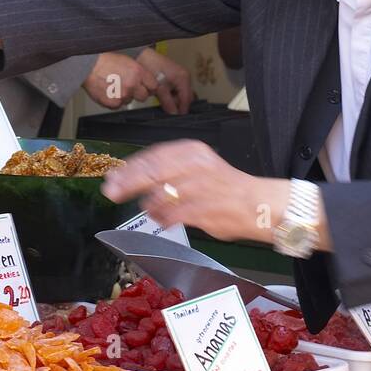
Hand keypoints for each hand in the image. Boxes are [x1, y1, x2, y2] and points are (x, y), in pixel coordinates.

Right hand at [83, 52, 158, 108]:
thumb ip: (140, 72)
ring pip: (129, 101)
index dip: (150, 87)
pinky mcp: (113, 103)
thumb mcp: (128, 62)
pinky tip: (109, 91)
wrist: (88, 67)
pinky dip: (114, 100)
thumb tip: (148, 80)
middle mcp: (132, 84)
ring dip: (125, 96)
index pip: (154, 86)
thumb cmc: (106, 62)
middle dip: (138, 93)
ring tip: (115, 86)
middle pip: (144, 96)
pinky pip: (118, 105)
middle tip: (130, 87)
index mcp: (138, 72)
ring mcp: (123, 95)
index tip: (147, 87)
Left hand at [102, 139, 288, 241]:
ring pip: (157, 196)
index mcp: (193, 151)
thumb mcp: (198, 165)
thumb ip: (170, 168)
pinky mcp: (201, 210)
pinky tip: (162, 219)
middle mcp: (194, 166)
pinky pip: (169, 216)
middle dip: (127, 183)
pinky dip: (161, 219)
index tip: (113, 176)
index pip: (153, 156)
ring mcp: (198, 188)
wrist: (258, 204)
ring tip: (151, 209)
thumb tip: (133, 175)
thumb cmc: (226, 187)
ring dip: (148, 205)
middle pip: (150, 172)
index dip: (129, 167)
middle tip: (111, 191)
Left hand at [136, 48, 193, 114]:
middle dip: (178, 105)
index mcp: (183, 78)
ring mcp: (179, 75)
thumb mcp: (160, 88)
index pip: (187, 99)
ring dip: (173, 99)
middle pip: (185, 97)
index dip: (182, 109)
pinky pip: (176, 89)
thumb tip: (174, 113)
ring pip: (180, 94)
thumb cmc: (151, 68)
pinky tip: (162, 95)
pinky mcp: (173, 76)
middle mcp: (184, 76)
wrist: (142, 56)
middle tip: (168, 110)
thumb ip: (168, 102)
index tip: (176, 118)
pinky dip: (170, 94)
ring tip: (162, 101)